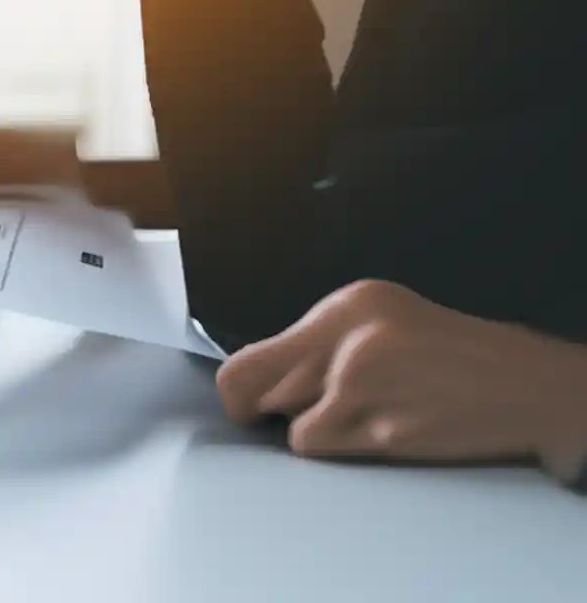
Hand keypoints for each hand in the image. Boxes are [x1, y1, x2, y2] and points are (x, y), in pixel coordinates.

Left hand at [216, 280, 586, 482]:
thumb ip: (318, 339)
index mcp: (343, 307)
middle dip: (271, 411)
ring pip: (294, 430)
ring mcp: (361, 387)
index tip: (247, 404)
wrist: (519, 384)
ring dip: (318, 432)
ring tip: (360, 416)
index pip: (251, 359)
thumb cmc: (443, 352)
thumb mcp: (377, 319)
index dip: (238, 392)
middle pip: (259, 394)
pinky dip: (343, 450)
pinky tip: (377, 432)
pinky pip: (329, 450)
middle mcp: (344, 341)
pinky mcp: (382, 429)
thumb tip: (261, 376)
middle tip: (306, 410)